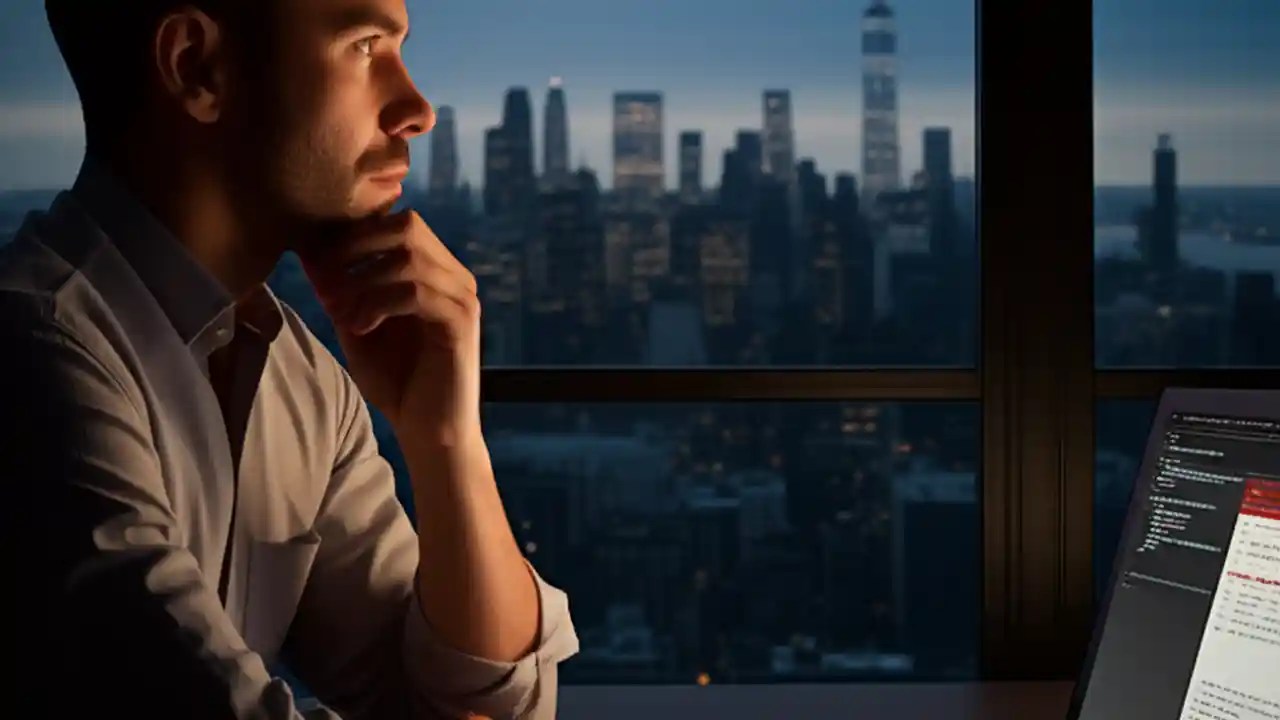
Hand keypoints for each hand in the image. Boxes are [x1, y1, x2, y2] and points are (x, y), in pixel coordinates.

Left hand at [297, 210, 480, 442]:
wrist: (431, 434)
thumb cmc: (398, 383)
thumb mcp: (360, 325)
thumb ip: (344, 290)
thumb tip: (311, 251)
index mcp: (437, 273)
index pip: (399, 222)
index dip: (353, 232)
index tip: (316, 261)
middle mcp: (456, 278)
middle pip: (408, 225)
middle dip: (357, 245)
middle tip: (325, 278)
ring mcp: (463, 298)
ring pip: (409, 258)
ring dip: (362, 281)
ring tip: (339, 311)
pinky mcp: (461, 323)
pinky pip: (416, 292)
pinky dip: (378, 304)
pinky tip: (359, 328)